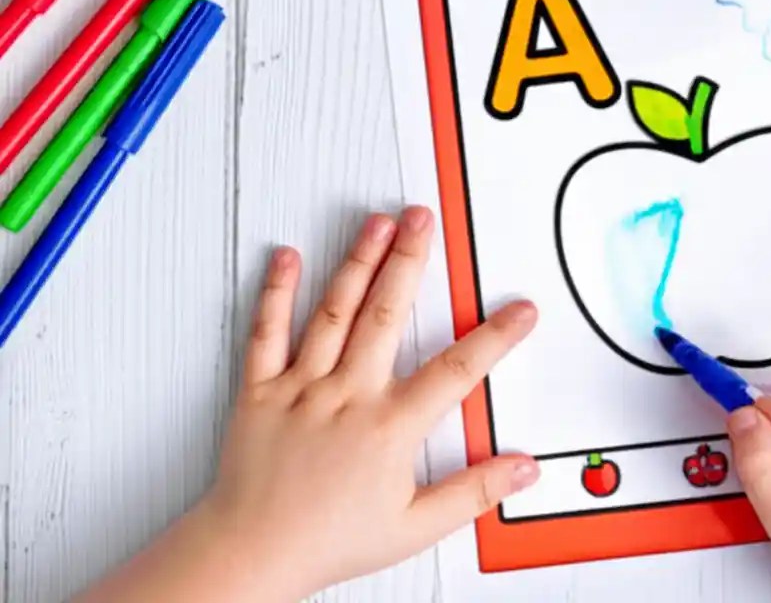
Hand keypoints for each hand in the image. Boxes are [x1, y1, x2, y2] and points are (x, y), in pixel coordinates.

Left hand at [78, 206, 539, 601]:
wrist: (251, 552)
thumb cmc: (327, 540)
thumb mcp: (415, 525)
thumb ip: (472, 492)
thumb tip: (520, 470)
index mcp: (389, 427)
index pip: (456, 371)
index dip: (495, 337)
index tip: (519, 310)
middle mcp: (346, 397)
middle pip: (386, 314)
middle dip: (410, 260)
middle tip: (424, 220)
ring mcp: (301, 388)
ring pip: (334, 311)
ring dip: (357, 261)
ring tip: (377, 223)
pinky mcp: (260, 391)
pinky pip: (266, 333)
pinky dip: (276, 292)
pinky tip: (287, 258)